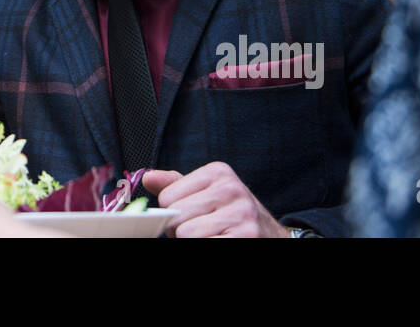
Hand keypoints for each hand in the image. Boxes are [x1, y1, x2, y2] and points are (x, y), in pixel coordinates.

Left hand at [141, 162, 289, 237]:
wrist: (271, 234)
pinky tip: (220, 241)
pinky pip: (205, 246)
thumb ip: (175, 185)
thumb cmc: (232, 213)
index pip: (167, 197)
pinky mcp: (247, 237)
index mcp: (218, 172)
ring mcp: (241, 215)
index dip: (172, 214)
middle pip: (176, 218)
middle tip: (200, 231)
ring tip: (210, 237)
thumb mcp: (206, 192)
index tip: (189, 216)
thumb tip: (148, 177)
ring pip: (187, 235)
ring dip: (192, 242)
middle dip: (180, 231)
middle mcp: (231, 189)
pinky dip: (207, 247)